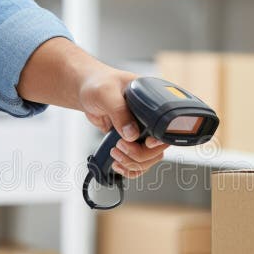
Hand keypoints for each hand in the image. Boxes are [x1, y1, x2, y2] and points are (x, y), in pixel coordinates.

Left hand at [17, 37, 168, 178]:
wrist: (87, 91)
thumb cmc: (98, 84)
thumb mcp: (107, 93)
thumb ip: (119, 111)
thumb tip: (131, 134)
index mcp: (152, 103)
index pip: (166, 128)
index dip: (159, 141)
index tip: (146, 143)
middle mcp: (149, 120)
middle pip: (158, 149)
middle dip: (139, 154)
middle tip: (120, 146)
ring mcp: (140, 133)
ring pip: (148, 160)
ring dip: (133, 163)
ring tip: (115, 154)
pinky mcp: (130, 142)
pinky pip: (137, 162)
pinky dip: (129, 168)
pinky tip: (117, 164)